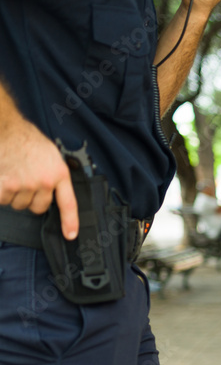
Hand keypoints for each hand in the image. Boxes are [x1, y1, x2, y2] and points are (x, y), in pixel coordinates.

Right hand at [0, 119, 77, 239]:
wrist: (8, 130)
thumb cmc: (27, 140)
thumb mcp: (51, 156)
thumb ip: (54, 175)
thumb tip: (53, 193)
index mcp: (59, 174)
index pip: (68, 204)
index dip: (70, 222)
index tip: (70, 235)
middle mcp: (45, 181)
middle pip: (38, 207)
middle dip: (31, 199)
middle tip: (24, 182)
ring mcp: (25, 184)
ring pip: (18, 204)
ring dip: (13, 195)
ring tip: (13, 174)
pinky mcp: (7, 185)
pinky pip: (3, 200)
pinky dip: (1, 194)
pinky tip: (3, 178)